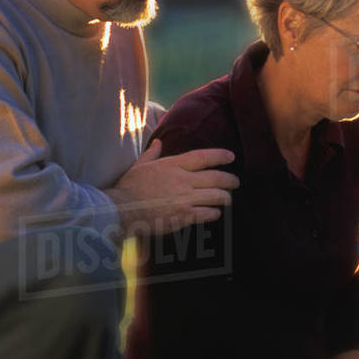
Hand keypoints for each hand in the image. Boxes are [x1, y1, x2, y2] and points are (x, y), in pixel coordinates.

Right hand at [105, 139, 238, 237]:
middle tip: (236, 182)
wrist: (122, 210)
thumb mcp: (139, 166)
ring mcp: (185, 198)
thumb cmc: (128, 188)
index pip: (203, 157)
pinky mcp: (184, 216)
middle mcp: (183, 180)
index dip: (220, 156)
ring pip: (216, 196)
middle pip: (216, 177)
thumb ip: (152, 154)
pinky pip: (207, 213)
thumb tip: (159, 142)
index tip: (231, 156)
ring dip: (225, 198)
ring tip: (228, 199)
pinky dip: (214, 213)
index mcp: (173, 165)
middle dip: (230, 180)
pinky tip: (215, 213)